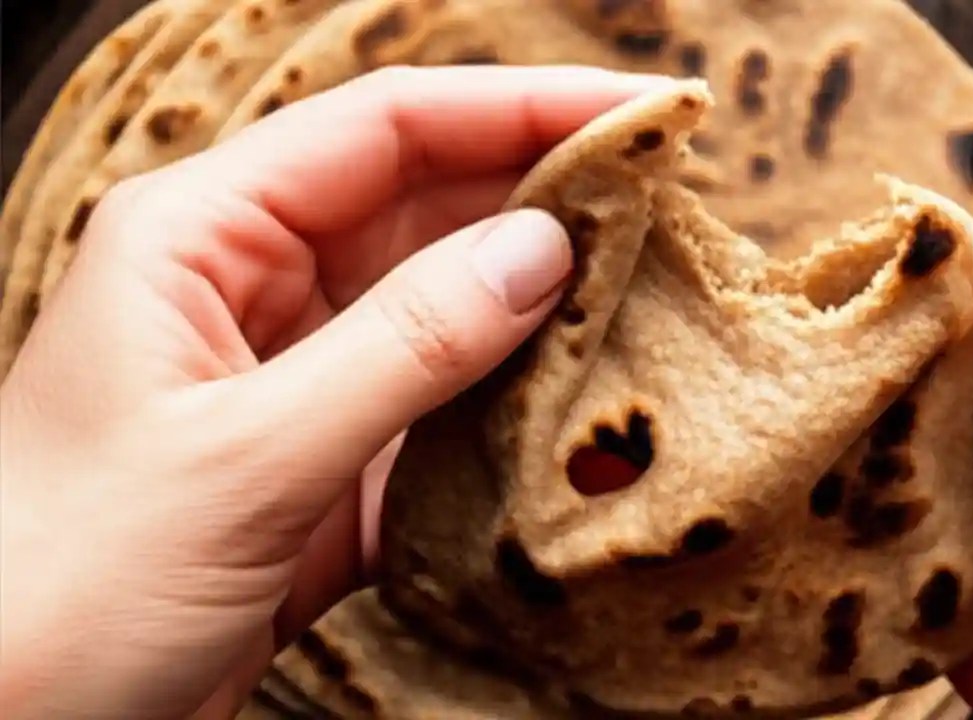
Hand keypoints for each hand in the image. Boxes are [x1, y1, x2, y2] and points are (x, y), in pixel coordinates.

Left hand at [0, 66, 671, 719]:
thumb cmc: (60, 586)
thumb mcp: (246, 456)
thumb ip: (404, 347)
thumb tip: (543, 251)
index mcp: (204, 237)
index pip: (389, 129)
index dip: (522, 107)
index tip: (637, 114)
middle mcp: (257, 291)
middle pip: (432, 210)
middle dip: (551, 206)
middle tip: (672, 213)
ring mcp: (301, 382)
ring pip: (450, 316)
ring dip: (546, 319)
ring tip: (655, 313)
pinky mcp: (331, 468)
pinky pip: (446, 418)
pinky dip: (517, 422)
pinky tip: (585, 429)